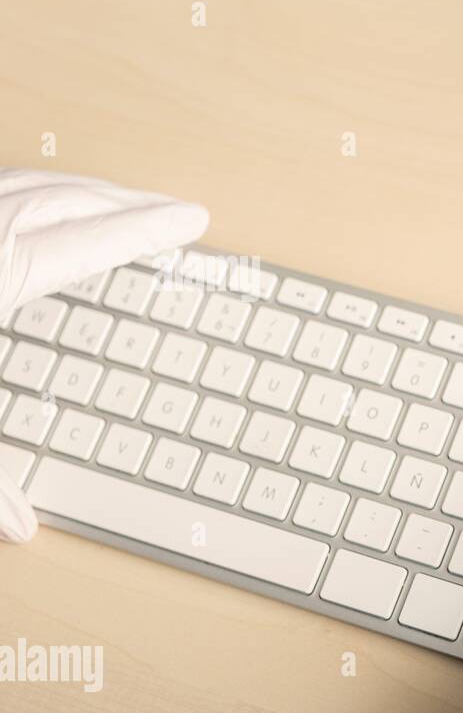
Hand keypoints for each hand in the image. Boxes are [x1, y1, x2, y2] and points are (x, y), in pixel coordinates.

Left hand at [0, 168, 207, 541]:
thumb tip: (20, 530)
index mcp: (3, 275)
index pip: (95, 240)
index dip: (150, 229)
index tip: (194, 218)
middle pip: (74, 199)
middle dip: (132, 201)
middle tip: (175, 210)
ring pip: (37, 181)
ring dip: (87, 189)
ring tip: (120, 203)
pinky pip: (5, 184)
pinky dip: (39, 190)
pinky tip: (43, 208)